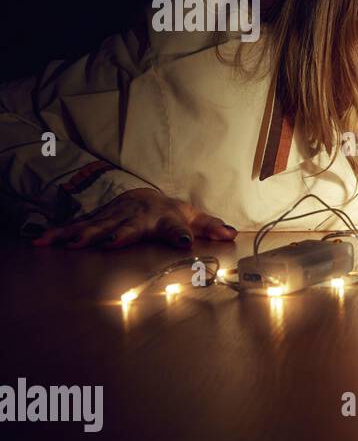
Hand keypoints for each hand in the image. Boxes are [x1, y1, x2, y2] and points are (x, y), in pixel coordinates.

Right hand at [31, 188, 237, 249]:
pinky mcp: (95, 220)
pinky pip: (74, 228)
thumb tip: (232, 234)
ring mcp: (114, 218)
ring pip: (97, 226)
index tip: (183, 242)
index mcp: (164, 219)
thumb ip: (211, 226)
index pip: (175, 227)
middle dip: (119, 233)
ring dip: (84, 234)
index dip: (180, 234)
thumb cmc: (169, 211)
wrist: (142, 196)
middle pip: (128, 226)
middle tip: (111, 242)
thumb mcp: (192, 216)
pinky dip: (58, 234)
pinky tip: (42, 241)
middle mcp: (137, 218)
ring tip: (72, 244)